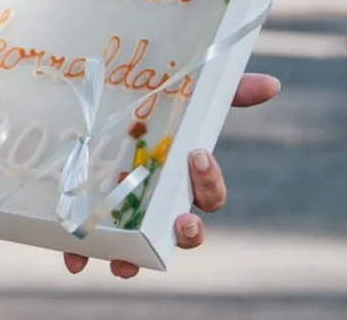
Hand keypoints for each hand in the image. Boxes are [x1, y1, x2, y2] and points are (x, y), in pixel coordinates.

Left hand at [62, 72, 280, 277]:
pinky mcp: (87, 218)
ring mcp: (123, 214)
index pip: (209, 194)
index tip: (198, 155)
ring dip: (136, 260)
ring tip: (126, 264)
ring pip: (139, 248)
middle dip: (188, 232)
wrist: (83, 102)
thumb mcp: (180, 93)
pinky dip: (81, 258)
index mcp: (180, 177)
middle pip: (183, 231)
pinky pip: (88, 247)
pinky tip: (74, 261)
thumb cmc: (142, 104)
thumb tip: (272, 83)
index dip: (210, 182)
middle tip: (183, 219)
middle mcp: (155, 202)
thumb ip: (222, 90)